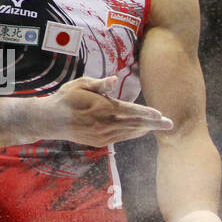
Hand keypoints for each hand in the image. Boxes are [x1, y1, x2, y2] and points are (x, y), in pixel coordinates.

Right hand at [36, 74, 173, 146]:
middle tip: (170, 124)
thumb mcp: (80, 85)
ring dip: (145, 129)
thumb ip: (99, 84)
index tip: (160, 113)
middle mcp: (104, 123)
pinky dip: (132, 134)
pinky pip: (120, 138)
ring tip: (159, 126)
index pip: (129, 110)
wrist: (50, 120)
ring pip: (129, 132)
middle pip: (134, 123)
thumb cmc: (66, 98)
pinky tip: (141, 130)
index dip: (145, 112)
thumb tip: (114, 79)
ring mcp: (102, 135)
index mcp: (101, 107)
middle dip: (153, 124)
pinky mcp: (99, 142)